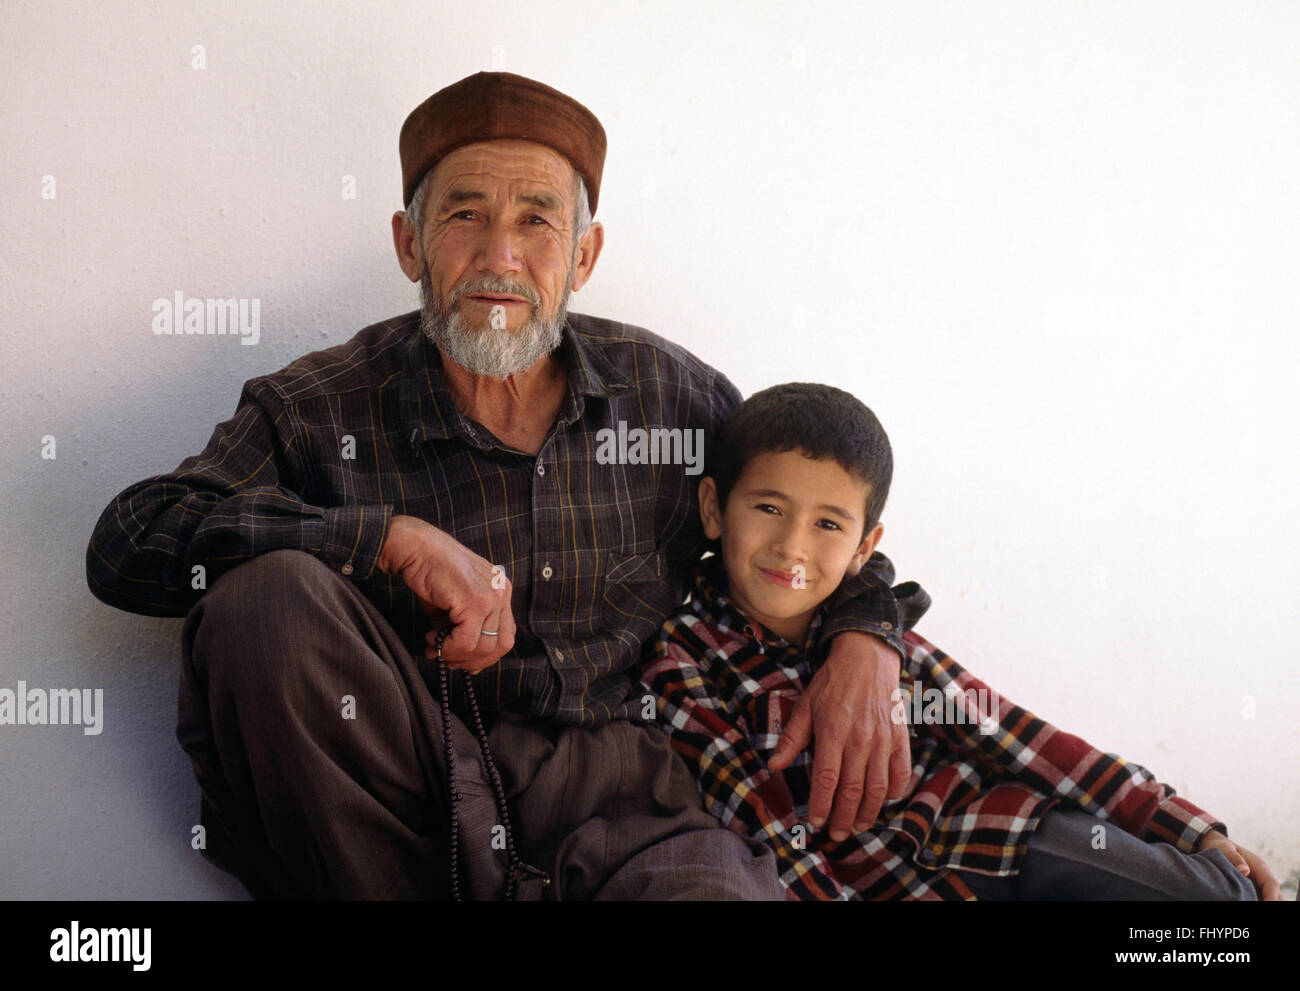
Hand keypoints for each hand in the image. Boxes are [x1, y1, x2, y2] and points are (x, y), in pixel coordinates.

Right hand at [377, 515, 515, 673]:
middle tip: (445, 658)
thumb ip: (465, 626)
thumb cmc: (430, 573)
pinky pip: (466, 641)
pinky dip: (447, 648)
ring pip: (483, 647)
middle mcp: (502, 592)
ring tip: (433, 645)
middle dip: (471, 660)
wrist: (414, 547)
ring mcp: (491, 596)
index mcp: (501, 590)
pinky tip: (430, 637)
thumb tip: (462, 658)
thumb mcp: (455, 604)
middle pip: (500, 645)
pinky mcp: (475, 600)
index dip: (484, 655)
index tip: (461, 660)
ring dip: (455, 654)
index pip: (505, 635)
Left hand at [768, 631, 910, 840]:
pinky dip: (893, 792)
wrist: (867, 657)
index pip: (827, 780)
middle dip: (843, 818)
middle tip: (836, 835)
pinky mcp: (899, 737)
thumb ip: (792, 738)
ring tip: (857, 826)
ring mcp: (883, 739)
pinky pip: (900, 773)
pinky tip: (882, 801)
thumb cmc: (832, 682)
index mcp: (833, 732)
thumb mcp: (805, 705)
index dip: (821, 806)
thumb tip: (774, 766)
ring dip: (867, 812)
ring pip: (877, 788)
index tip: (815, 823)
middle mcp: (860, 739)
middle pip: (852, 790)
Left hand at [1196, 830, 1282, 900]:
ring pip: (1268, 897)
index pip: (1272, 884)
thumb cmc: (1220, 847)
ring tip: (1246, 902)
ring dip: (1263, 901)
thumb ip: (1234, 858)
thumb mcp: (1225, 849)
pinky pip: (1258, 898)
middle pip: (1276, 894)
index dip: (1271, 897)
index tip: (1265, 904)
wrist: (1215, 846)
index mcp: (1260, 866)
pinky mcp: (1252, 889)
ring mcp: (1258, 884)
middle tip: (1258, 908)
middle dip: (1271, 902)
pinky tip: (1243, 901)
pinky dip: (1255, 900)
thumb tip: (1245, 870)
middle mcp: (1263, 876)